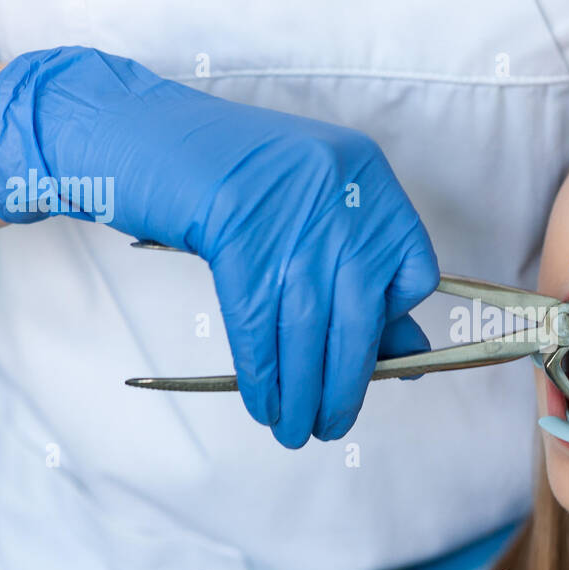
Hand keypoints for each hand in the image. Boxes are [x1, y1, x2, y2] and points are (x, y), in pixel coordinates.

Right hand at [0, 46, 438, 446]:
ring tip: (295, 431)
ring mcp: (289, 220)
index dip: (394, 326)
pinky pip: (259, 329)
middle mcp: (339, 197)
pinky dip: (263, 377)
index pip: (414, 273)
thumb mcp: (314, 211)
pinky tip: (263, 405)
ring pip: (308, 332)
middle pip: (360, 316)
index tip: (371, 357)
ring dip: (303, 395)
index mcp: (368, 179)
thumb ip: (363, 276)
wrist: (154, 139)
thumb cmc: (243, 182)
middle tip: (332, 426)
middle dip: (346, 385)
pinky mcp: (238, 242)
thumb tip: (408, 360)